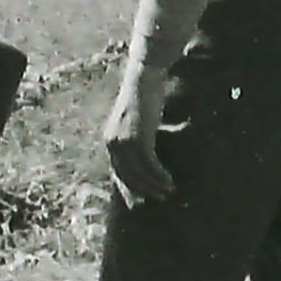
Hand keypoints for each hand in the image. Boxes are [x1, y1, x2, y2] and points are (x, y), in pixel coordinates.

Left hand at [104, 68, 174, 207]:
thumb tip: (147, 153)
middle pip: (128, 176)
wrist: (144, 78)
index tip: (140, 201)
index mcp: (110, 141)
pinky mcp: (138, 139)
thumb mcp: (135, 122)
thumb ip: (136, 138)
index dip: (129, 189)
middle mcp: (113, 144)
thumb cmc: (142, 98)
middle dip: (144, 191)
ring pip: (139, 173)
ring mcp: (124, 142)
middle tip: (159, 199)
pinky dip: (160, 175)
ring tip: (168, 192)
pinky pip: (149, 164)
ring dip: (155, 186)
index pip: (118, 172)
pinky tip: (169, 181)